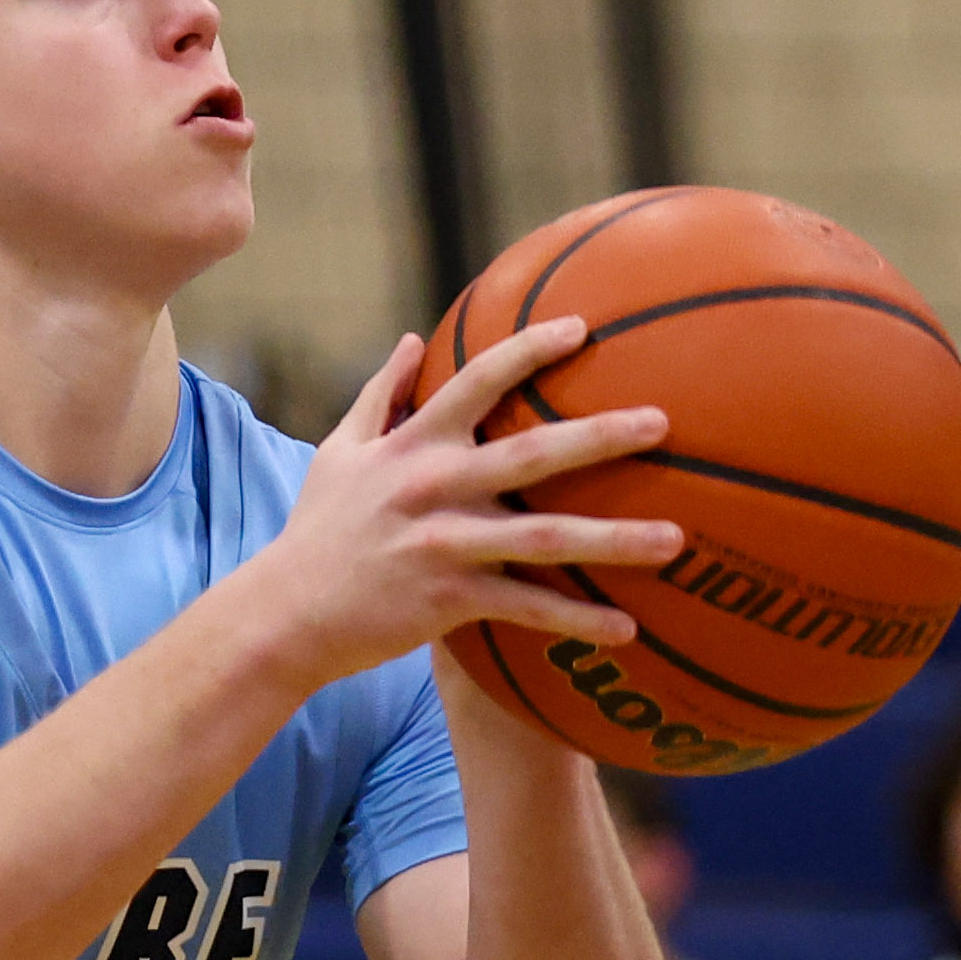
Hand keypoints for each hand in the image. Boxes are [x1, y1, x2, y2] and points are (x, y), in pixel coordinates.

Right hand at [255, 317, 682, 689]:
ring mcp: (443, 544)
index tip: (582, 328)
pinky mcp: (447, 600)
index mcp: (411, 445)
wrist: (284, 613)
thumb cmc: (317, 531)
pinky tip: (629, 631)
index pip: (476, 381)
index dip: (529, 351)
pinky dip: (578, 621)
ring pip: (543, 538)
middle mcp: (432, 486)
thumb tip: (414, 338)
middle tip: (662, 423)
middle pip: (531, 454)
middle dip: (600, 436)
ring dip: (614, 539)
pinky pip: (526, 609)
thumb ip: (380, 395)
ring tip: (676, 539)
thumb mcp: (338, 452)